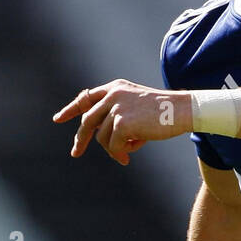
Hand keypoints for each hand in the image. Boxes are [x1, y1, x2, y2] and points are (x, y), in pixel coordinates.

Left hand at [53, 80, 191, 165]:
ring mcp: (116, 108)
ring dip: (114, 149)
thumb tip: (101, 139)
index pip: (87, 98)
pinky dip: (121, 153)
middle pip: (87, 121)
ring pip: (102, 138)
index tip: (58, 119)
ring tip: (131, 149)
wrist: (182, 110)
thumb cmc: (164, 112)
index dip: (71, 109)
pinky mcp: (121, 123)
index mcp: (115, 87)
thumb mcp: (137, 108)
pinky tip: (133, 151)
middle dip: (81, 139)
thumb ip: (117, 117)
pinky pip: (113, 145)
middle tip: (75, 153)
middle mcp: (112, 94)